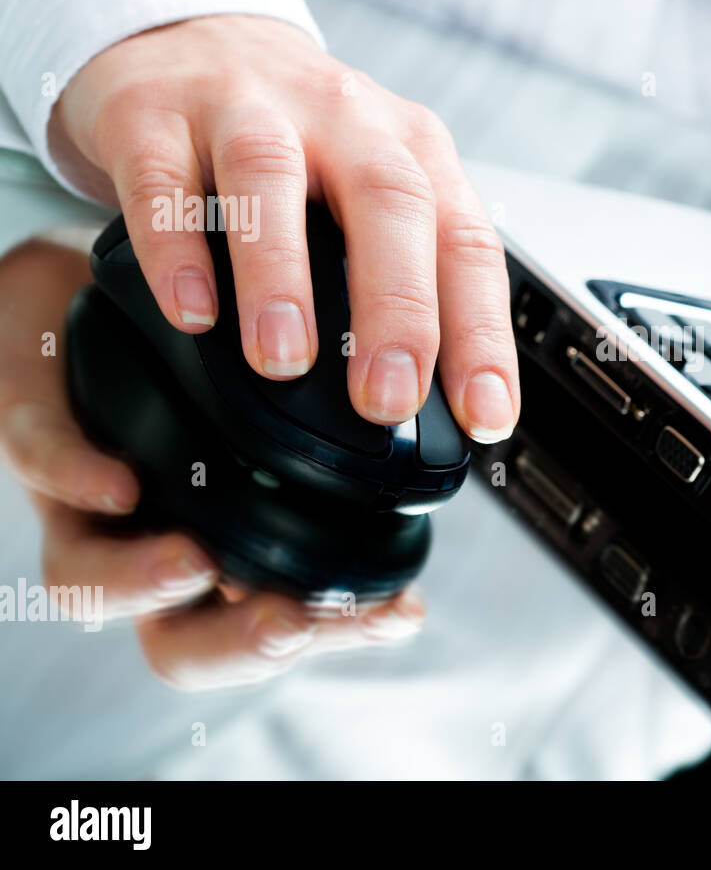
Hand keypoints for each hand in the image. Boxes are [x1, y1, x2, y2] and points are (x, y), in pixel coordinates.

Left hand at [0, 240, 425, 689]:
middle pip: (176, 640)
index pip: (266, 623)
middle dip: (235, 644)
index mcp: (220, 541)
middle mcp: (151, 536)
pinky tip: (117, 480)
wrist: (85, 283)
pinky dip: (73, 477)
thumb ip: (346, 444)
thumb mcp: (283, 400)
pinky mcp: (31, 418)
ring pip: (83, 579)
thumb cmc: (192, 352)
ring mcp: (84, 495)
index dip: (332, 633)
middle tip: (289, 621)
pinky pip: (34, 458)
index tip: (394, 611)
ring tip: (193, 563)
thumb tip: (452, 442)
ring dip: (139, 586)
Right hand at [49, 15, 518, 439]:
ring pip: (271, 178)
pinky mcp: (153, 115)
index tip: (483, 415)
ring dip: (283, 277)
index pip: (468, 244)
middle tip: (386, 399)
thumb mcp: (374, 195)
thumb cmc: (302, 135)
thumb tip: (428, 403)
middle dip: (398, 310)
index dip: (482, 335)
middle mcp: (345, 121)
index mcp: (413, 152)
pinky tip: (191, 313)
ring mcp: (248, 108)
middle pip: (390, 202)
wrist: (192, 35)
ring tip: (284, 362)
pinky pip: (163, 181)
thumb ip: (405, 279)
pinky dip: (176, 250)